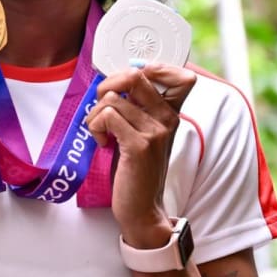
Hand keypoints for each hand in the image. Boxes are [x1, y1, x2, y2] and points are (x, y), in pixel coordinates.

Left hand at [86, 63, 196, 247]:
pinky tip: (103, 143)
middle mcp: (168, 118)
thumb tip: (116, 79)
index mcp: (171, 113)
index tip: (128, 85)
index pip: (181, 75)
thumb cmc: (137, 169)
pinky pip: (107, 116)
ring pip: (113, 97)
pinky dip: (95, 127)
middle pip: (135, 74)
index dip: (152, 68)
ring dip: (95, 114)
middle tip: (103, 107)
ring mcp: (155, 132)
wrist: (142, 208)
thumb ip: (139, 107)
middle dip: (108, 85)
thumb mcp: (143, 133)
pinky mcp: (139, 145)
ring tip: (100, 132)